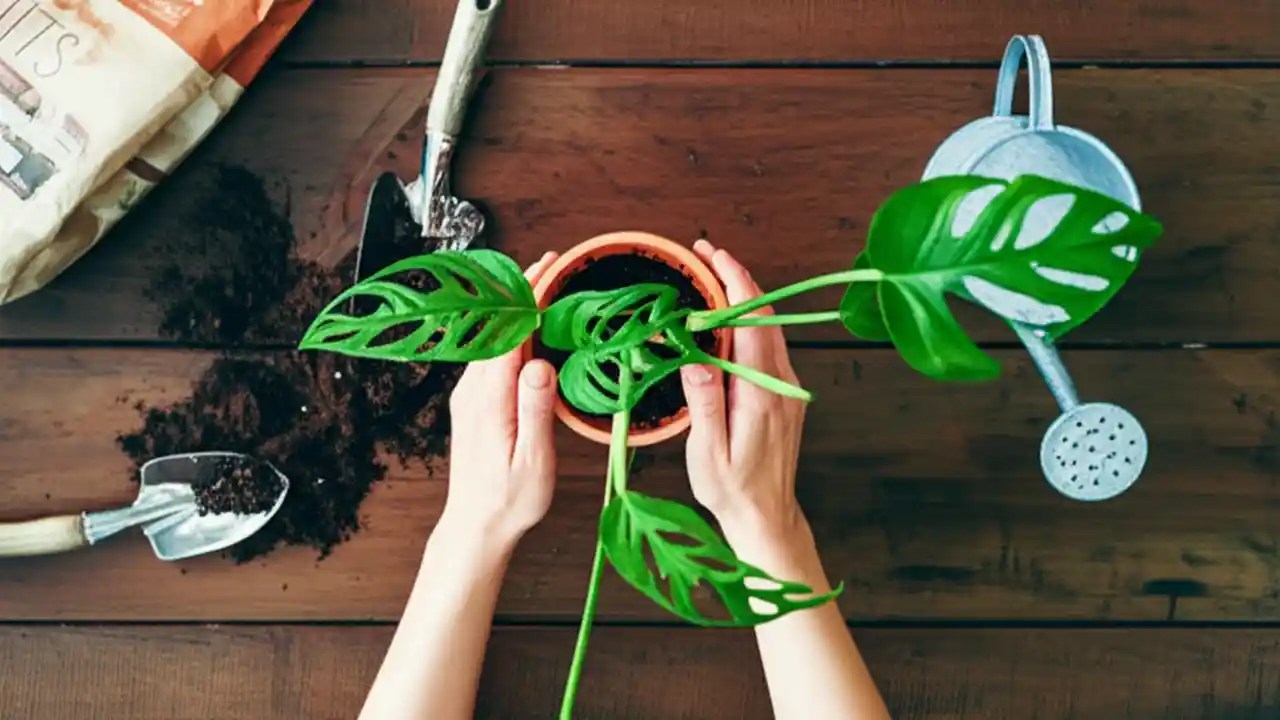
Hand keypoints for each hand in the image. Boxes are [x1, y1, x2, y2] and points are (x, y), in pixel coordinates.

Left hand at [442, 252, 559, 546]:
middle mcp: (472, 388)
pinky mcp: (473, 402)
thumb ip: (536, 410)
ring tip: (549, 287)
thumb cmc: (509, 500)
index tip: (548, 265)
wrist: (475, 526)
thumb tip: (541, 364)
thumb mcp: (532, 460)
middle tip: (555, 264)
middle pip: (497, 325)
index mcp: (489, 398)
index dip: (528, 294)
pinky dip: (513, 333)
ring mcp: (469, 394)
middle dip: (524, 290)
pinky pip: (492, 355)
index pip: (508, 331)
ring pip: (494, 338)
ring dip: (519, 310)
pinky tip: (532, 330)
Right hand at [680, 240, 807, 542]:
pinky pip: (767, 345)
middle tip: (703, 255)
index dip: (734, 283)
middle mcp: (780, 384)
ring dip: (742, 298)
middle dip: (736, 278)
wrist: (766, 517)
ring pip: (767, 327)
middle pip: (763, 315)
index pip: (750, 323)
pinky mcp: (783, 395)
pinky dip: (746, 322)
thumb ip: (704, 404)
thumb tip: (694, 359)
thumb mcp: (707, 453)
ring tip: (709, 278)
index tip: (713, 256)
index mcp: (760, 394)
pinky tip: (723, 320)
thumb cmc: (732, 491)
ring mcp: (786, 388)